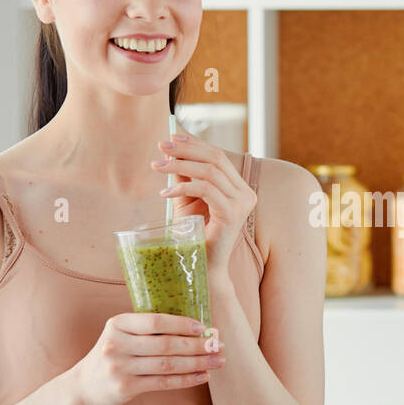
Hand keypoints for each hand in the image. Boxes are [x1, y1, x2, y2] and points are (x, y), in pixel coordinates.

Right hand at [71, 312, 224, 404]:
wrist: (83, 387)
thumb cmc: (112, 355)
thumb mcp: (121, 335)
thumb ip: (148, 330)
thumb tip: (195, 328)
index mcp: (117, 324)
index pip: (155, 321)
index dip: (182, 324)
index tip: (204, 327)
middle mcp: (116, 344)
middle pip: (165, 344)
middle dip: (197, 345)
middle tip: (218, 345)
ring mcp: (120, 367)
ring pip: (167, 365)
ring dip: (197, 363)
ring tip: (217, 361)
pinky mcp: (125, 388)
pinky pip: (162, 383)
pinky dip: (186, 380)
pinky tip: (202, 376)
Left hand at [152, 131, 255, 275]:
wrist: (203, 267)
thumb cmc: (194, 235)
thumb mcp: (187, 198)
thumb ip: (185, 175)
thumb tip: (172, 149)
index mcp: (239, 188)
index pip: (218, 156)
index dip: (195, 143)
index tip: (172, 137)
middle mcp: (246, 193)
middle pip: (216, 158)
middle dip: (186, 149)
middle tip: (162, 147)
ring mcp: (242, 203)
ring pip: (209, 171)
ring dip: (180, 165)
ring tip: (157, 166)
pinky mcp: (232, 214)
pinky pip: (205, 189)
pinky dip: (183, 186)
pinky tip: (165, 192)